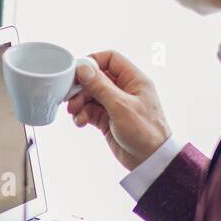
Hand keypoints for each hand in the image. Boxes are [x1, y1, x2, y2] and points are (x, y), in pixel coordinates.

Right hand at [65, 50, 170, 171]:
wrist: (150, 161)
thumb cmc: (145, 132)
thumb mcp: (120, 106)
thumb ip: (100, 86)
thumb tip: (83, 68)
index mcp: (134, 80)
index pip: (110, 59)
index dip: (93, 62)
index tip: (77, 72)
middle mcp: (124, 90)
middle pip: (96, 78)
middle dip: (81, 87)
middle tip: (70, 96)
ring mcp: (115, 105)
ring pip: (90, 95)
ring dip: (79, 102)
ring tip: (74, 112)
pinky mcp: (107, 119)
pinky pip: (90, 111)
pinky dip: (82, 115)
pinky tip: (80, 122)